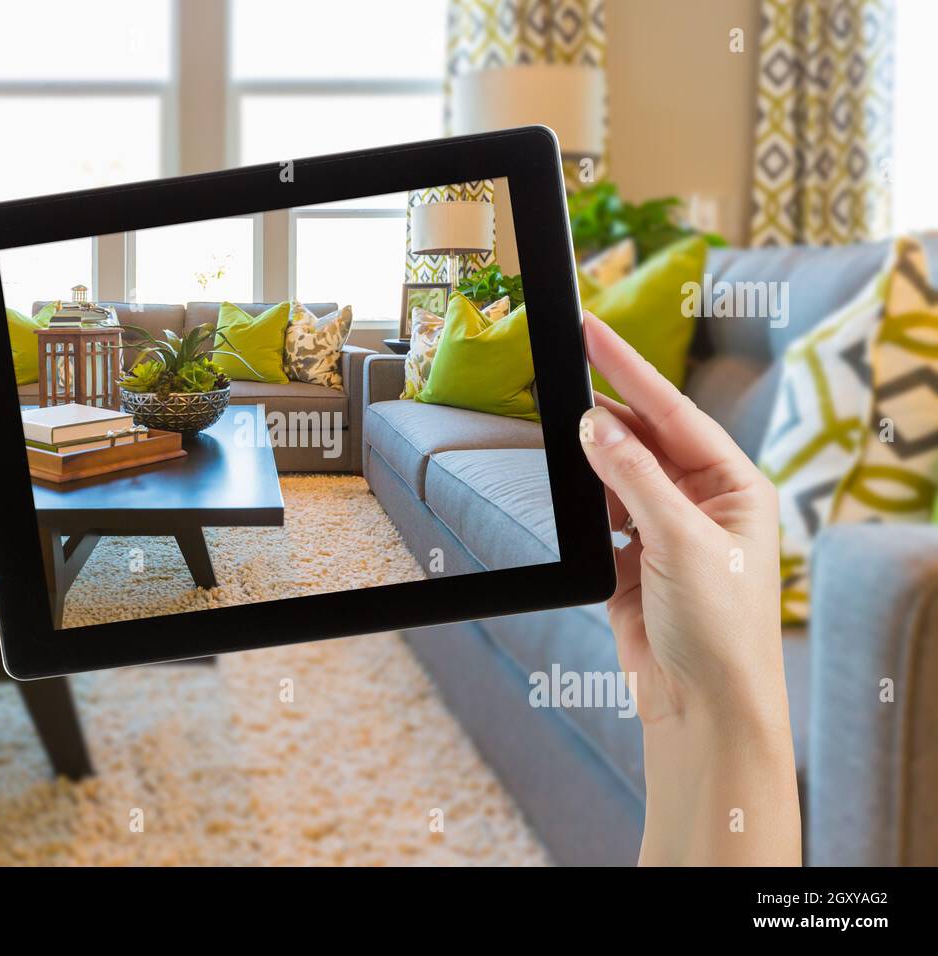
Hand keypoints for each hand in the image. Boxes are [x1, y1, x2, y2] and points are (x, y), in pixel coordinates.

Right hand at [578, 312, 798, 864]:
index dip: (631, 369)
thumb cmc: (718, 631)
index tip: (592, 332)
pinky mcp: (633, 561)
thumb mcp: (682, 542)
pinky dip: (584, 499)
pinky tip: (570, 481)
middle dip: (607, 407)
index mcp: (737, 488)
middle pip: (647, 437)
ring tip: (559, 423)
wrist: (700, 708)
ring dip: (592, 456)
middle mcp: (704, 503)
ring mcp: (667, 531)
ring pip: (619, 473)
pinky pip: (601, 513)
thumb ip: (635, 479)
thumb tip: (597, 424)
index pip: (675, 413)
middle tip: (564, 366)